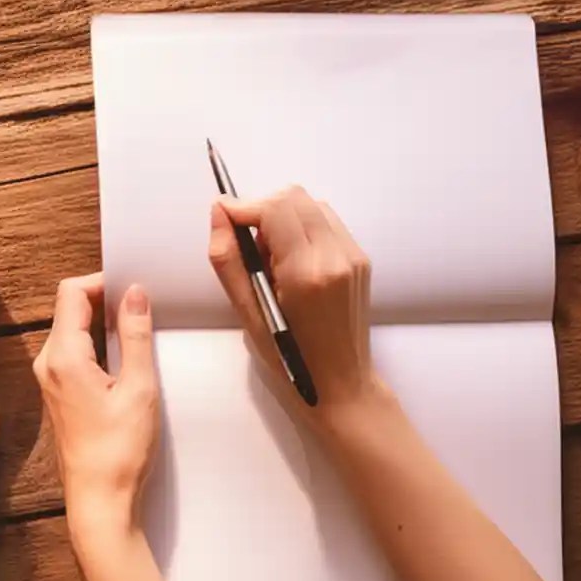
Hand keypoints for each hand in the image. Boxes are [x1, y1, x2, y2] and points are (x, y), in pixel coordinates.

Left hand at [33, 274, 158, 531]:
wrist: (100, 500)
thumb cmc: (117, 452)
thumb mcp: (139, 387)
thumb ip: (136, 335)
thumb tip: (135, 294)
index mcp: (62, 357)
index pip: (72, 292)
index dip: (103, 280)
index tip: (133, 287)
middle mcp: (48, 364)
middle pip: (71, 308)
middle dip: (106, 300)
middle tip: (142, 308)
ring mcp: (50, 379)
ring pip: (73, 330)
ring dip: (104, 324)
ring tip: (138, 334)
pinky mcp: (59, 393)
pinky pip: (74, 352)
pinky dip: (98, 345)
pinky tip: (124, 361)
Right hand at [209, 186, 392, 435]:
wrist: (340, 383)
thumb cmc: (287, 356)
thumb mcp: (246, 313)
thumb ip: (228, 259)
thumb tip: (219, 212)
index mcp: (305, 273)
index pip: (274, 208)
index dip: (243, 207)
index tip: (224, 221)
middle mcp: (335, 256)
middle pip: (293, 197)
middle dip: (262, 209)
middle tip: (248, 246)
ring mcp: (353, 255)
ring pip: (311, 204)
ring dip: (283, 217)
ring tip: (272, 257)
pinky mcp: (360, 258)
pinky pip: (326, 221)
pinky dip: (302, 227)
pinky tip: (293, 261)